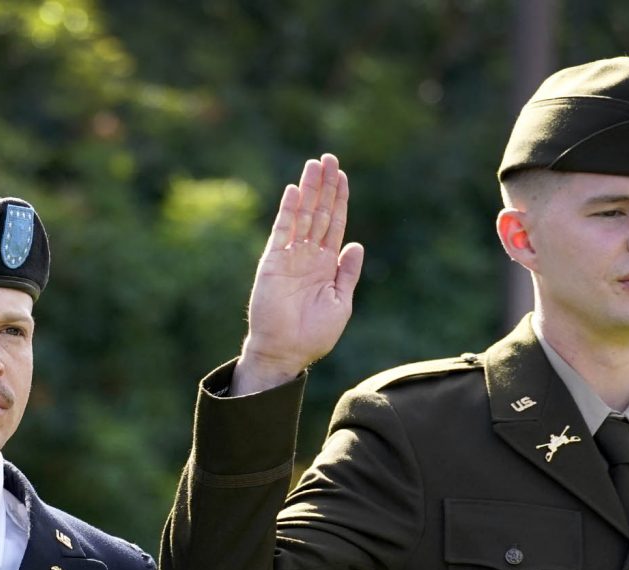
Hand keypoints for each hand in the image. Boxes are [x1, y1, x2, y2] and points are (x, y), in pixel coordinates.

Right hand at [233, 154, 364, 395]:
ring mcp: (289, 257)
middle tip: (329, 158)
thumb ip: (347, 273)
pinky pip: (282, 232)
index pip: (334, 224)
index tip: (342, 176)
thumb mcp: (341, 302)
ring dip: (308, 190)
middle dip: (325, 186)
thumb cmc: (313, 334)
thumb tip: (356, 244)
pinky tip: (294, 191)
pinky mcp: (272, 263)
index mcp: (325, 265)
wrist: (286, 353)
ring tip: (315, 164)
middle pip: (319, 212)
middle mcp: (307, 256)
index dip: (339, 199)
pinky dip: (288, 211)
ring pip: (302, 216)